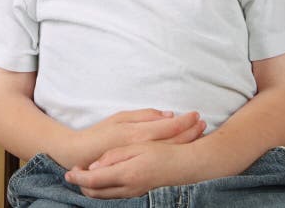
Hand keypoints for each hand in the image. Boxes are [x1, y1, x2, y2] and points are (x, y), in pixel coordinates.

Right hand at [55, 110, 204, 169]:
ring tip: (199, 133)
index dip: (184, 121)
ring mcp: (143, 161)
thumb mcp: (120, 118)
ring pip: (172, 152)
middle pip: (174, 141)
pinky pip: (164, 160)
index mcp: (138, 134)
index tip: (196, 114)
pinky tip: (184, 147)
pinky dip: (177, 153)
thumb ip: (144, 116)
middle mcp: (144, 149)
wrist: (81, 156)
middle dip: (191, 132)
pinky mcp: (142, 170)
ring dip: (187, 142)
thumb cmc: (99, 134)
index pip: (168, 127)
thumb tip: (167, 115)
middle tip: (203, 123)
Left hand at [64, 141, 192, 198]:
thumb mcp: (136, 147)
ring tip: (83, 174)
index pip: (94, 180)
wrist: (183, 167)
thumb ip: (113, 157)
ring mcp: (132, 193)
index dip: (78, 177)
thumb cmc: (162, 152)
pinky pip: (112, 196)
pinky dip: (101, 189)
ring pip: (102, 196)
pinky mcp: (135, 194)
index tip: (68, 172)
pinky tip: (101, 178)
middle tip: (74, 172)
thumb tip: (94, 167)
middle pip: (95, 191)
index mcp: (126, 173)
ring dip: (90, 187)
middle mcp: (127, 188)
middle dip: (81, 184)